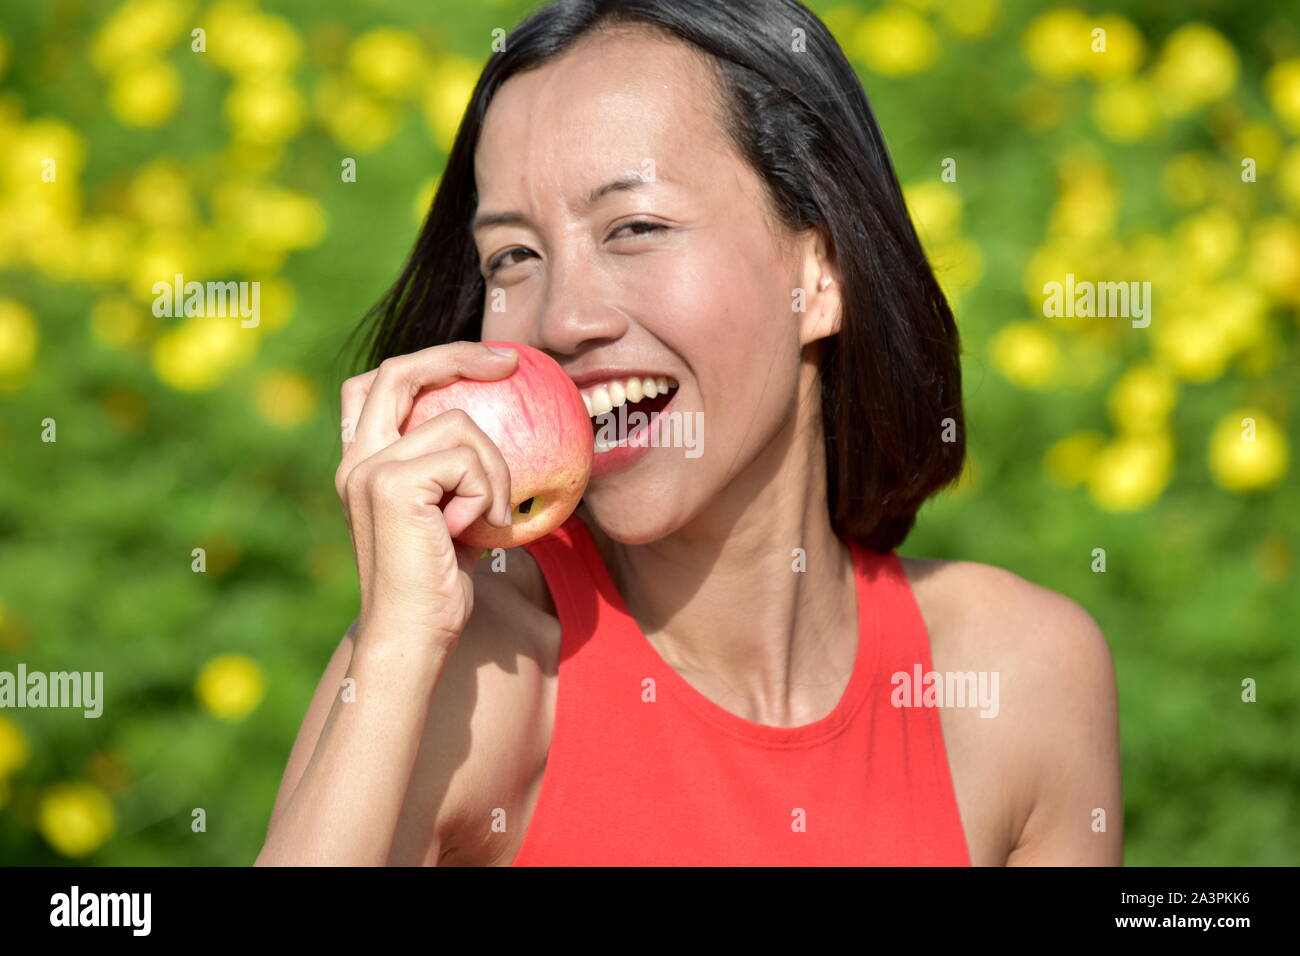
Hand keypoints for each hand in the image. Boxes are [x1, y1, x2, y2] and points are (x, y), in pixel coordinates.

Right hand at [335, 341, 518, 649]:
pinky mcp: (393, 484)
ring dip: (494, 469)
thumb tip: (506, 432)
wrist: (413, 636)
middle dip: (459, 355)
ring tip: (490, 518)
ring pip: (458, 423)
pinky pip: (468, 461)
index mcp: (362, 463)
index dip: (430, 360)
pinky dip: (488, 494)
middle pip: (401, 371)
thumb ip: (455, 474)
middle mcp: (357, 459)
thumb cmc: (439, 586)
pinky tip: (477, 532)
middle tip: (511, 363)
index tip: (487, 363)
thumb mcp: (450, 516)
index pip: (380, 384)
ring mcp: (370, 468)